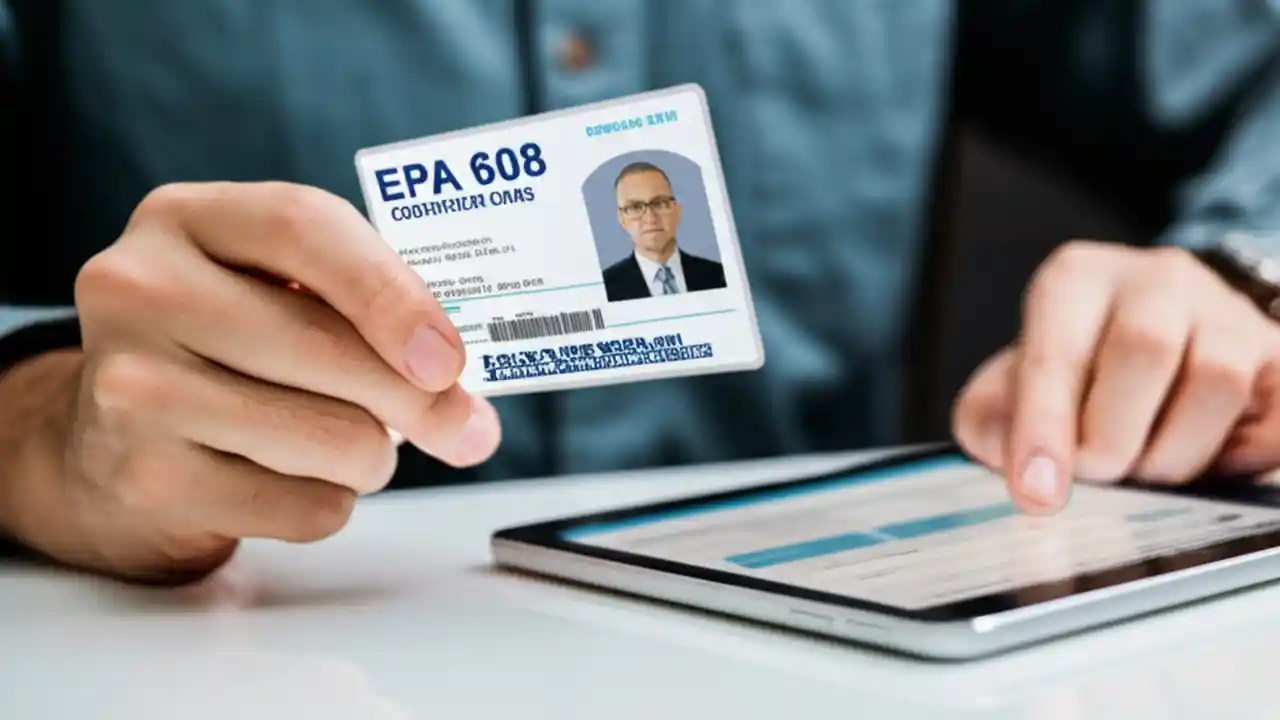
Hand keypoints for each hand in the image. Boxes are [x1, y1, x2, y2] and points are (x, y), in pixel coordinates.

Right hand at [0, 182, 499, 581]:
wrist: (104, 444)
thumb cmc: (221, 352)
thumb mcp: (270, 289)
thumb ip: (362, 306)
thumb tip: (462, 392)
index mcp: (185, 218)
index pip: (305, 229)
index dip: (396, 295)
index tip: (451, 358)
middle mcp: (140, 291)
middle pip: (330, 348)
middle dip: (423, 400)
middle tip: (462, 425)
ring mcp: (131, 389)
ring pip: (335, 438)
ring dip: (374, 456)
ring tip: (350, 444)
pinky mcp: (148, 480)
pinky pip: (308, 506)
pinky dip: (331, 502)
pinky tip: (293, 480)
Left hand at [953, 240, 1279, 513]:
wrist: (1156, 339)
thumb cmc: (1072, 369)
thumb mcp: (1008, 385)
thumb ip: (990, 419)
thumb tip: (1008, 458)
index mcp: (1076, 279)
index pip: (1056, 350)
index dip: (1044, 426)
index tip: (1038, 491)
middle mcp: (1156, 280)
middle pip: (1146, 350)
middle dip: (1113, 439)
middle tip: (1097, 474)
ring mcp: (1227, 311)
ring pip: (1217, 381)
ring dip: (1174, 453)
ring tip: (1146, 465)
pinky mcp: (1279, 353)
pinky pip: (1274, 420)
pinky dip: (1239, 458)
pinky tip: (1204, 457)